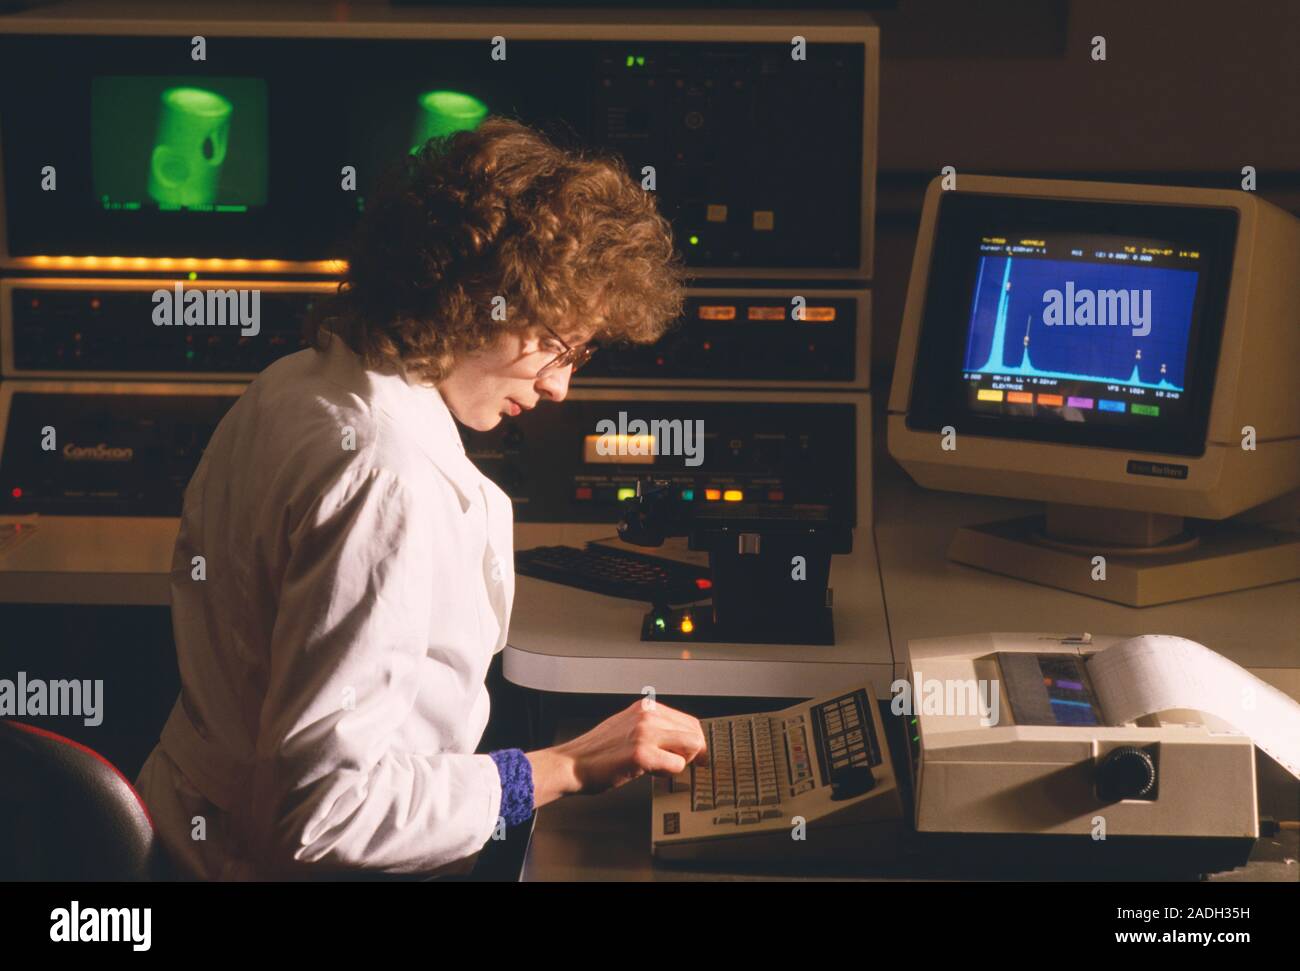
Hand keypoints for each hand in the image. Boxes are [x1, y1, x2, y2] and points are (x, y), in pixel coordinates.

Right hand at [526, 699, 706, 806]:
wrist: (571, 764)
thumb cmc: (597, 752)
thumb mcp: (627, 726)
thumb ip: (652, 728)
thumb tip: (680, 740)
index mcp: (645, 707)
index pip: (688, 721)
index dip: (695, 741)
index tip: (697, 755)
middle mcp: (648, 715)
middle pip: (694, 732)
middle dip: (693, 752)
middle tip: (683, 766)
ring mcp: (645, 733)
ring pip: (692, 746)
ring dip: (680, 761)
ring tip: (659, 767)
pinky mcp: (641, 754)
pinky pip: (676, 765)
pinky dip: (668, 773)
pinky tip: (651, 772)